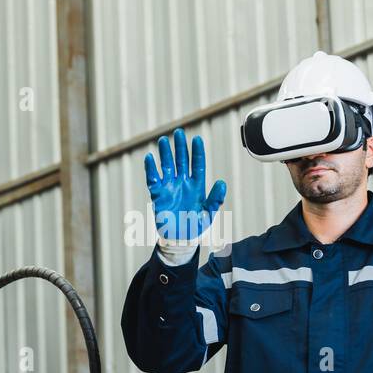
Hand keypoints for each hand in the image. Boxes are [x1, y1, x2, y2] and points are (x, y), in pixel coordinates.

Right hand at [143, 128, 225, 242]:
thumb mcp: (209, 214)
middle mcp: (183, 183)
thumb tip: (221, 183)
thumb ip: (215, 199)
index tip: (196, 139)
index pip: (197, 164)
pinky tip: (150, 158)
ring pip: (167, 166)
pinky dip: (151, 169)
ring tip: (163, 140)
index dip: (197, 152)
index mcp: (197, 185)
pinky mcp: (158, 194)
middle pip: (181, 160)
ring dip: (165, 153)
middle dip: (180, 146)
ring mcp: (169, 187)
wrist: (179, 239)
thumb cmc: (195, 226)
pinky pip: (153, 179)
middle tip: (178, 132)